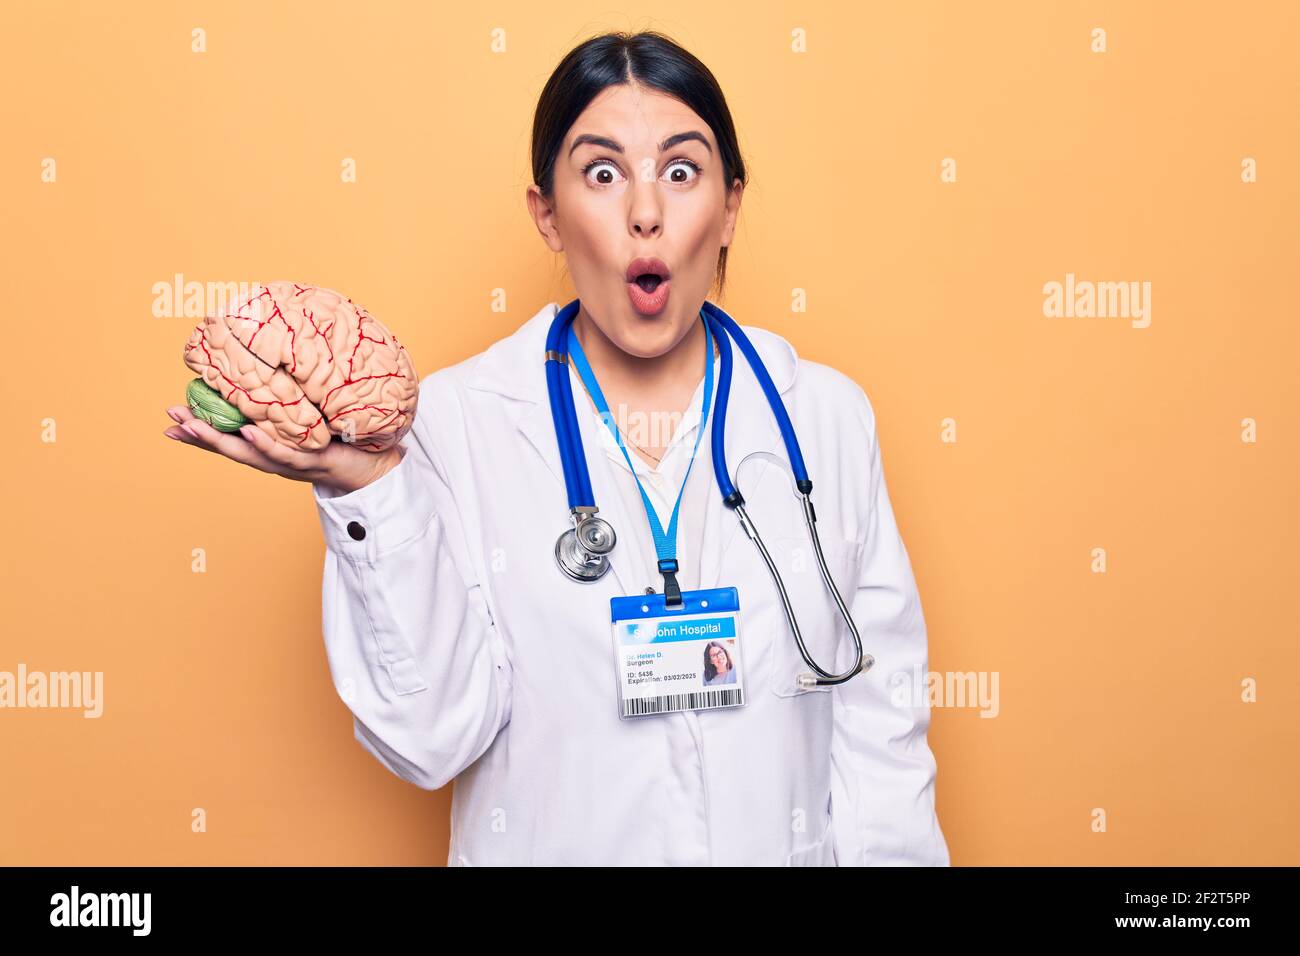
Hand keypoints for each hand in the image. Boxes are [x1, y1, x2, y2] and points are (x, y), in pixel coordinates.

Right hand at [163, 405, 402, 493]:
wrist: (377, 464)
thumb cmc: (342, 437)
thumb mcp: (310, 415)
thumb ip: (290, 398)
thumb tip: (273, 363)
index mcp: (269, 446)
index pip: (227, 438)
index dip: (198, 430)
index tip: (169, 418)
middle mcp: (274, 457)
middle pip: (228, 448)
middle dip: (197, 436)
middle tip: (169, 422)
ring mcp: (291, 461)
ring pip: (248, 453)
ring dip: (219, 441)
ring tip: (193, 426)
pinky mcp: (312, 462)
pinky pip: (284, 453)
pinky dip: (264, 443)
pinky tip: (246, 431)